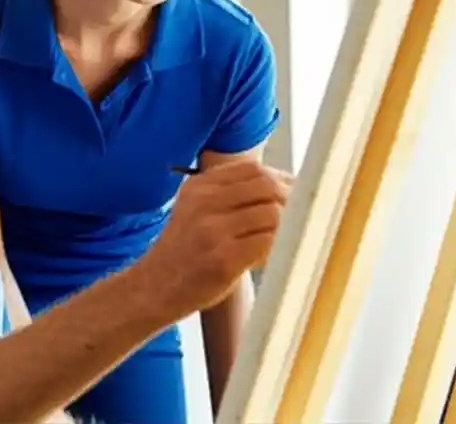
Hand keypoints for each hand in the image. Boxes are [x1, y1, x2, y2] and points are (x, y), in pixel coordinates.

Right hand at [137, 160, 291, 315]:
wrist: (155, 287)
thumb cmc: (186, 250)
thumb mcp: (195, 209)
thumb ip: (229, 194)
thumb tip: (285, 184)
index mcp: (198, 186)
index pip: (252, 169)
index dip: (280, 179)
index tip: (292, 195)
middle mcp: (203, 202)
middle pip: (266, 186)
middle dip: (290, 200)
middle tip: (299, 219)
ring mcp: (212, 230)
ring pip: (272, 213)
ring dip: (289, 226)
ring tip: (287, 239)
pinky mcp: (223, 258)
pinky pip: (269, 242)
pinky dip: (280, 247)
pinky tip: (274, 256)